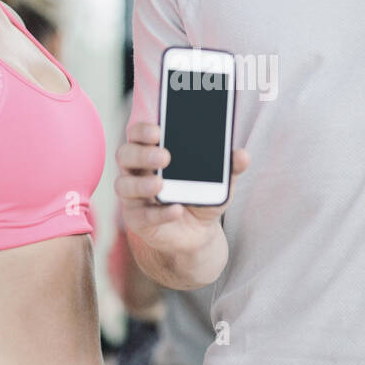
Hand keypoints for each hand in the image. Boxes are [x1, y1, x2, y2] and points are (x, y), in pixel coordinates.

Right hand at [114, 121, 249, 257]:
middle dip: (142, 154)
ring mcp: (133, 197)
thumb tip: (242, 155)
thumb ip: (229, 167)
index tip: (159, 130)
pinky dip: (159, 213)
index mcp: (151, 152)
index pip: (137, 134)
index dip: (143, 130)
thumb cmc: (201, 197)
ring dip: (142, 184)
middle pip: (125, 155)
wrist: (199, 234)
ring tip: (161, 185)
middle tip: (165, 157)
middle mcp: (136, 171)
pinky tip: (176, 210)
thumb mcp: (219, 182)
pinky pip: (142, 216)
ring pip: (123, 185)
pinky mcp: (136, 220)